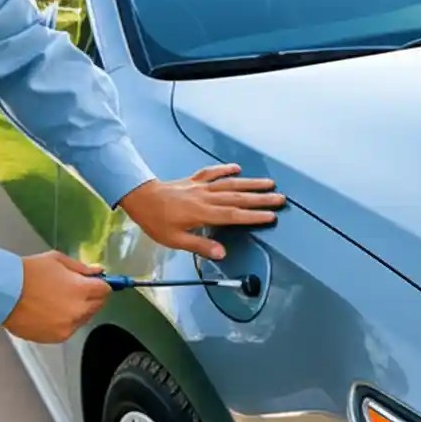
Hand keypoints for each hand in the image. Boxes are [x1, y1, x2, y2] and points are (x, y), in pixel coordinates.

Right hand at [2, 251, 112, 343]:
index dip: (102, 284)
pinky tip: (50, 311)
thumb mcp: (57, 260)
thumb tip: (98, 271)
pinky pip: (69, 329)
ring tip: (59, 300)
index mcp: (81, 289)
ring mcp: (68, 327)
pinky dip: (65, 321)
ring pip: (84, 318)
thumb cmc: (29, 272)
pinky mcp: (56, 338)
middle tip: (76, 288)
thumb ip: (81, 268)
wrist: (4, 293)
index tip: (97, 281)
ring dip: (79, 310)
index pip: (106, 289)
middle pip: (97, 305)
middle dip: (92, 296)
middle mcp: (78, 311)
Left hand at [117, 164, 285, 260]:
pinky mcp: (193, 180)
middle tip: (280, 198)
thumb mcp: (175, 240)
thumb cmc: (156, 221)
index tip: (271, 216)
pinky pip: (212, 172)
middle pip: (237, 198)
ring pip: (230, 184)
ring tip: (269, 183)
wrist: (140, 197)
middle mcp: (205, 198)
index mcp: (203, 213)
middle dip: (260, 199)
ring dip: (250, 183)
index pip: (234, 216)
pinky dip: (224, 169)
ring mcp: (200, 187)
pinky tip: (236, 168)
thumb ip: (200, 245)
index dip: (253, 216)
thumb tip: (222, 253)